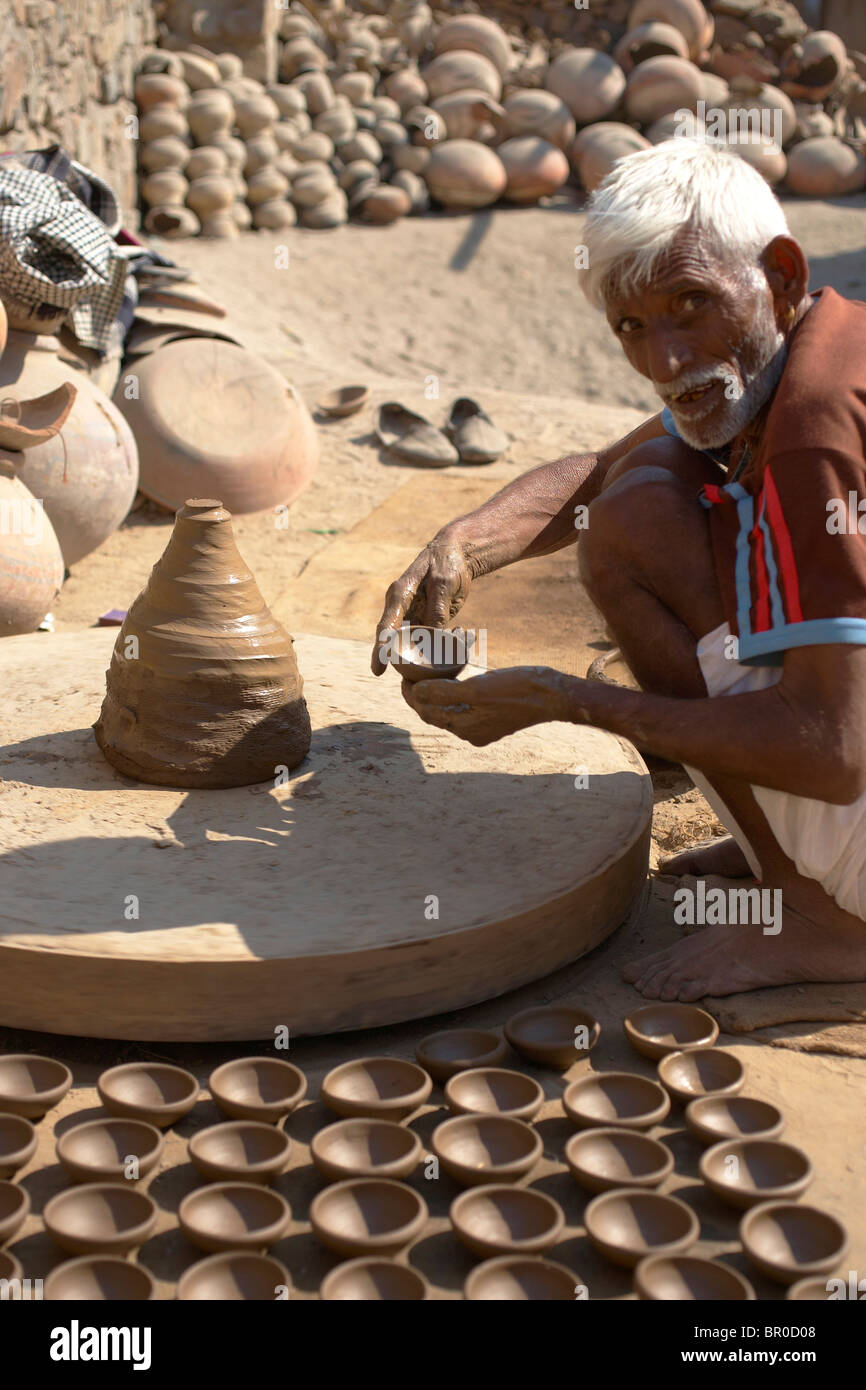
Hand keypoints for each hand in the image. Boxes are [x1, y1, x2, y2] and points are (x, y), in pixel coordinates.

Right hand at [371, 534, 473, 674]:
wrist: (456, 553)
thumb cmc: (447, 563)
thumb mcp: (444, 583)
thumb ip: (437, 609)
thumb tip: (433, 635)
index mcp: (400, 595)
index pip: (385, 627)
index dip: (380, 650)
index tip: (377, 670)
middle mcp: (402, 607)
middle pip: (395, 639)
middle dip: (401, 659)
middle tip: (412, 678)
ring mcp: (414, 614)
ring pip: (414, 641)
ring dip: (426, 653)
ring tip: (442, 660)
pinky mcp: (426, 619)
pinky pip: (430, 636)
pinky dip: (441, 644)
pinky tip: (458, 641)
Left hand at [400, 667, 566, 744]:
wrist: (552, 695)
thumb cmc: (517, 689)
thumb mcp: (477, 689)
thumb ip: (444, 694)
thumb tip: (416, 694)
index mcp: (465, 728)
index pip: (426, 712)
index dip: (410, 695)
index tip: (403, 675)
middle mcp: (471, 732)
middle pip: (435, 714)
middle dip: (420, 695)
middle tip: (410, 674)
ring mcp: (483, 727)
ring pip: (449, 711)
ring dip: (436, 694)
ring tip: (426, 675)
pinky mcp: (493, 718)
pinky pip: (465, 707)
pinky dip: (454, 694)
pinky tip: (453, 680)